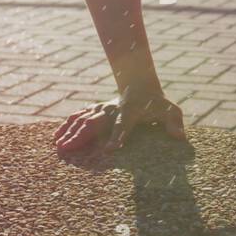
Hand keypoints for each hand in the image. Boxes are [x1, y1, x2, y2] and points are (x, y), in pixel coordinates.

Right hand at [53, 86, 185, 152]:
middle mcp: (112, 109)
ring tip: (58, 146)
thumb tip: (180, 136)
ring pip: (82, 120)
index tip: (111, 150)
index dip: (117, 137)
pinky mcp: (95, 109)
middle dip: (80, 137)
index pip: (123, 125)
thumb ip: (174, 123)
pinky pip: (78, 117)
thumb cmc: (157, 103)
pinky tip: (56, 137)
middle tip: (68, 150)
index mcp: (130, 112)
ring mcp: (102, 108)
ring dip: (69, 133)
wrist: (142, 84)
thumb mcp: (171, 111)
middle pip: (94, 124)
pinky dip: (66, 126)